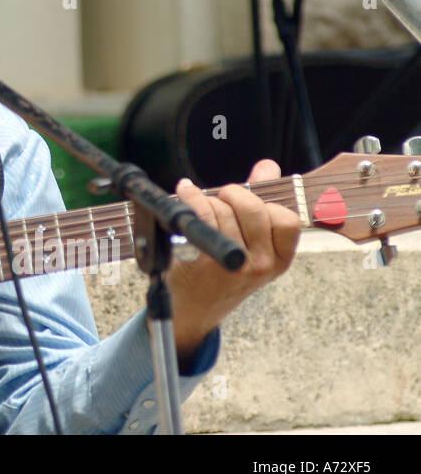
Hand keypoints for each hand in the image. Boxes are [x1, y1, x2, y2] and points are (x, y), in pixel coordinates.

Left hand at [165, 159, 300, 367]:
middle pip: (253, 208)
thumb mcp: (252, 242)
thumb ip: (262, 201)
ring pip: (223, 210)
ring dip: (208, 199)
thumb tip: (268, 166)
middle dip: (233, 193)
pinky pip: (200, 216)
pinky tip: (186, 193)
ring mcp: (232, 265)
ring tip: (201, 205)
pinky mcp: (204, 261)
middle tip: (222, 196)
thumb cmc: (223, 269)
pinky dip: (191, 198)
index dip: (266, 203)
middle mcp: (260, 265)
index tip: (248, 204)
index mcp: (280, 259)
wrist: (195, 307)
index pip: (287, 219)